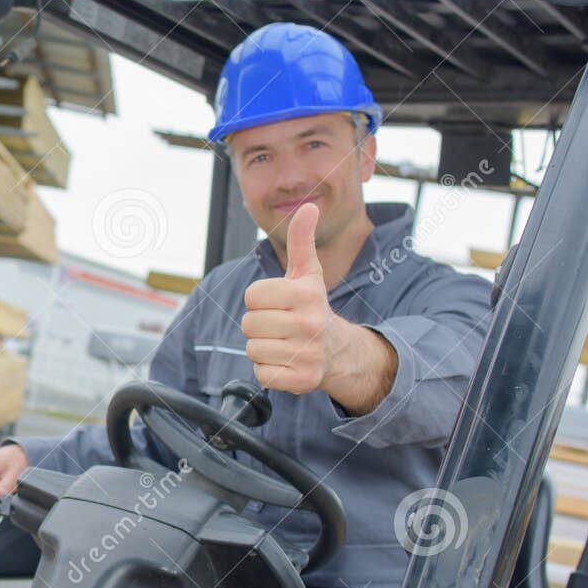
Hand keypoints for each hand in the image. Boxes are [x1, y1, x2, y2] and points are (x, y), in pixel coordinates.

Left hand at [239, 202, 339, 395]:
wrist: (338, 351)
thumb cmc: (312, 307)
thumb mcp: (308, 273)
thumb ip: (302, 240)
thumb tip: (308, 206)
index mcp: (307, 295)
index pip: (252, 296)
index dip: (260, 300)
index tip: (278, 304)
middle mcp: (310, 324)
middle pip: (249, 324)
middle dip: (259, 325)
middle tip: (280, 326)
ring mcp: (308, 354)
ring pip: (253, 349)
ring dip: (263, 348)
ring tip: (283, 343)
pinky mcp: (302, 381)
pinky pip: (261, 374)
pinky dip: (268, 370)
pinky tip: (286, 361)